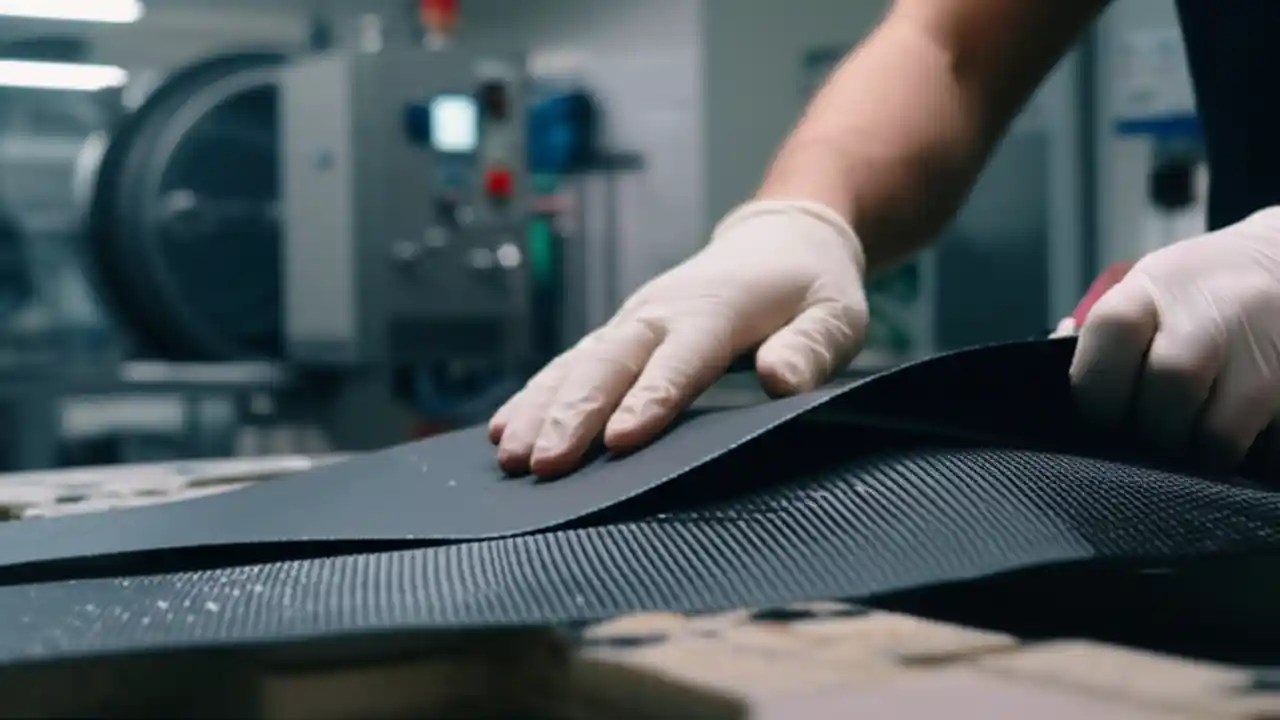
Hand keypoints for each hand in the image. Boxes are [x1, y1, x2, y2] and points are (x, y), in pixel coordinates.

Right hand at [489, 200, 869, 476]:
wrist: (780, 238)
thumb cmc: (813, 286)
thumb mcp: (837, 314)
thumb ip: (811, 347)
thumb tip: (780, 380)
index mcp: (718, 309)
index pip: (682, 358)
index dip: (652, 398)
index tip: (620, 440)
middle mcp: (663, 312)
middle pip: (611, 362)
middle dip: (573, 414)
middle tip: (542, 464)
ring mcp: (635, 321)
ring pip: (579, 364)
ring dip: (541, 408)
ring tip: (508, 454)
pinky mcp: (621, 333)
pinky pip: (571, 364)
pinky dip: (536, 395)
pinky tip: (504, 429)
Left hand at [1071, 206, 1279, 470]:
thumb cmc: (1198, 292)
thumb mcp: (1145, 291)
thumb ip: (1101, 336)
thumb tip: (1051, 358)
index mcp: (1156, 287)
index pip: (1112, 332)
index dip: (1095, 388)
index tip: (1101, 414)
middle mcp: (1216, 310)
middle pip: (1170, 386)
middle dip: (1153, 431)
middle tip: (1153, 438)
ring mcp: (1267, 349)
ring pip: (1220, 433)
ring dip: (1201, 456)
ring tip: (1197, 445)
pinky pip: (1267, 449)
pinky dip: (1252, 455)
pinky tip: (1244, 437)